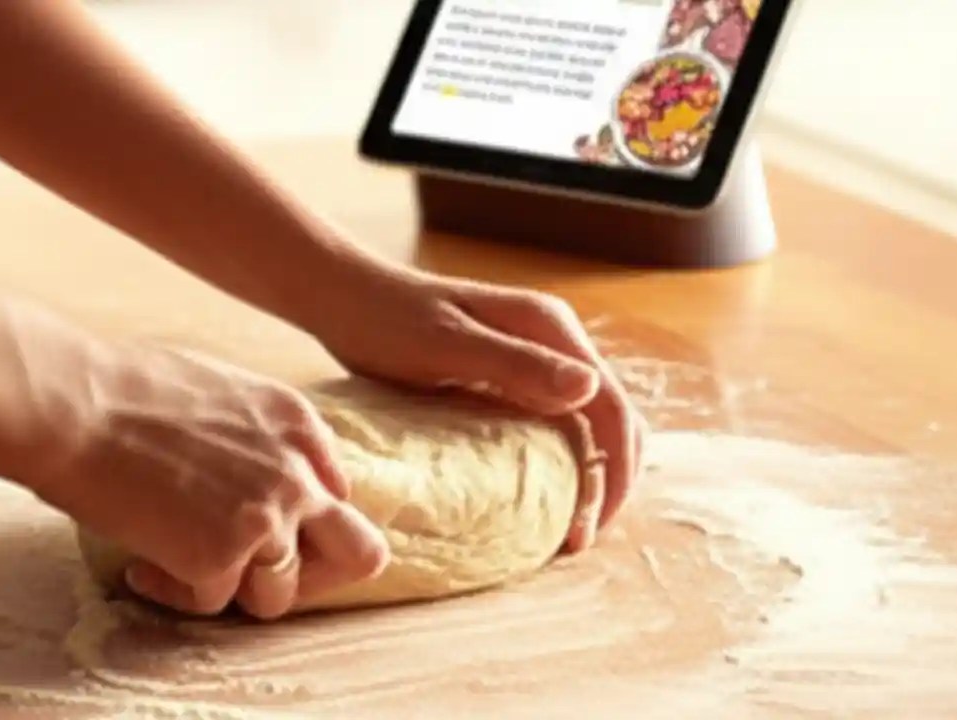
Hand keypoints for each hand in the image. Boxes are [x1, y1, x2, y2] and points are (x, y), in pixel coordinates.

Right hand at [24, 343, 389, 619]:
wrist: (73, 405)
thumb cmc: (125, 387)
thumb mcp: (225, 389)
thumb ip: (264, 435)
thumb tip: (263, 473)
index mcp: (301, 426)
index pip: (339, 495)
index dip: (300, 518)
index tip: (252, 520)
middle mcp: (298, 474)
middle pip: (360, 553)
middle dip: (316, 572)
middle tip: (258, 571)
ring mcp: (265, 519)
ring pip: (282, 594)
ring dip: (234, 589)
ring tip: (185, 566)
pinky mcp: (220, 558)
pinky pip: (213, 603)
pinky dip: (176, 593)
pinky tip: (143, 567)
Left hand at [311, 262, 645, 551]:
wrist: (345, 296)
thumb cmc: (388, 320)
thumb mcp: (447, 346)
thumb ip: (516, 364)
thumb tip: (590, 388)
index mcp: (549, 327)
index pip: (609, 404)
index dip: (610, 470)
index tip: (586, 529)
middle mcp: (554, 338)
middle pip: (611, 415)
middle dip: (609, 480)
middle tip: (580, 541)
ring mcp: (536, 355)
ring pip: (589, 420)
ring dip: (592, 473)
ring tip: (570, 529)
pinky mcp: (513, 372)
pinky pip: (556, 420)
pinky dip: (564, 461)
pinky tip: (545, 497)